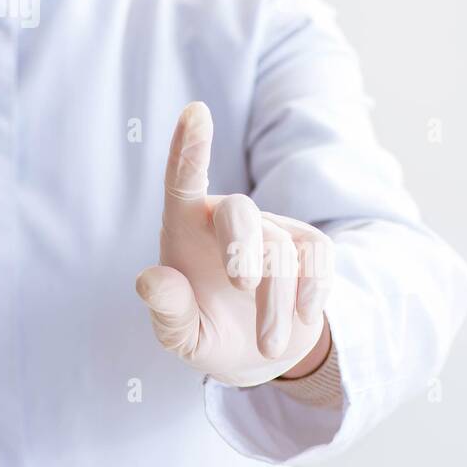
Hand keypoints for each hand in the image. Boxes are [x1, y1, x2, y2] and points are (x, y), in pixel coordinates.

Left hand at [135, 102, 334, 386]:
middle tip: (241, 286)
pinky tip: (302, 315)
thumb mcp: (183, 334)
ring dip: (275, 302)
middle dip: (242, 248)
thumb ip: (167, 309)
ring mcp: (269, 228)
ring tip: (267, 342)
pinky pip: (317, 255)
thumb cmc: (209, 333)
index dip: (190, 147)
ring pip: (280, 248)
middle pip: (239, 211)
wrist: (263, 355)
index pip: (183, 181)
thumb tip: (150, 279)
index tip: (195, 112)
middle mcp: (224, 219)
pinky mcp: (307, 245)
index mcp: (184, 228)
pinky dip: (312, 290)